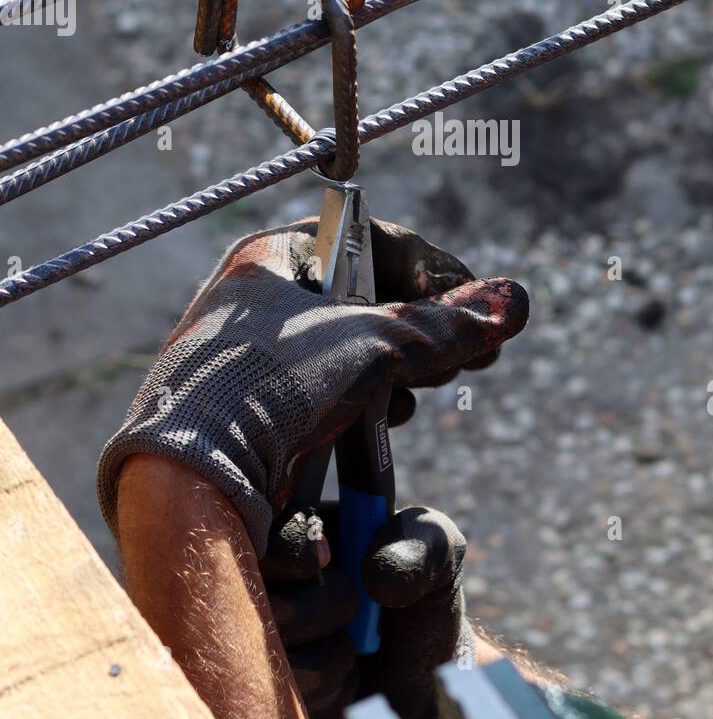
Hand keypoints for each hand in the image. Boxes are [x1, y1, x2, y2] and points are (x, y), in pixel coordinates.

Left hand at [98, 216, 527, 555]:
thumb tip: (516, 301)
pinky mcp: (252, 412)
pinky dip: (363, 410)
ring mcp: (252, 358)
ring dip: (396, 376)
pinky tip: (382, 429)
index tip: (477, 308)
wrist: (189, 475)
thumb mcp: (374, 346)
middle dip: (421, 333)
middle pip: (366, 302)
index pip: (373, 243)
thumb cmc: (271, 386)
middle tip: (464, 358)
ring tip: (417, 395)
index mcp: (275, 256)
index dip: (435, 272)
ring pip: (350, 355)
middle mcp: (258, 298)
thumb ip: (448, 325)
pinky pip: (326, 397)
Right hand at [261, 500, 471, 718]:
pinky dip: (322, 683)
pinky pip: (279, 683)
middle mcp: (267, 579)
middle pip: (251, 583)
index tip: (325, 561)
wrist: (421, 684)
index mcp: (300, 533)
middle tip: (353, 608)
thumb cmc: (421, 605)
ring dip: (326, 650)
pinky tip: (342, 679)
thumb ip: (423, 545)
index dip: (291, 546)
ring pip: (266, 638)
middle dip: (319, 604)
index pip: (266, 525)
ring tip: (353, 648)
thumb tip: (375, 574)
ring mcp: (256, 632)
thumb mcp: (438, 558)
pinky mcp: (259, 682)